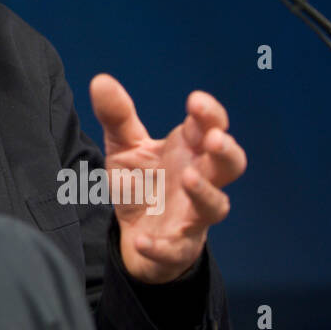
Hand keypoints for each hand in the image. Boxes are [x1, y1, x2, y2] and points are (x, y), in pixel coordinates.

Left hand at [88, 74, 246, 283]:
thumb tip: (100, 80)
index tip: (195, 101)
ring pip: (215, 206)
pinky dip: (160, 246)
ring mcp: (192, 215)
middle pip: (229, 165)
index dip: (210, 114)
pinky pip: (175, 248)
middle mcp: (198, 179)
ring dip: (205, 193)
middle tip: (214, 139)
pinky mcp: (177, 246)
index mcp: (188, 150)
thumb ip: (116, 116)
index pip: (211, 127)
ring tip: (188, 177)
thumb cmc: (142, 183)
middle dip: (226, 151)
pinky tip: (143, 240)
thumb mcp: (124, 147)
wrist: (134, 234)